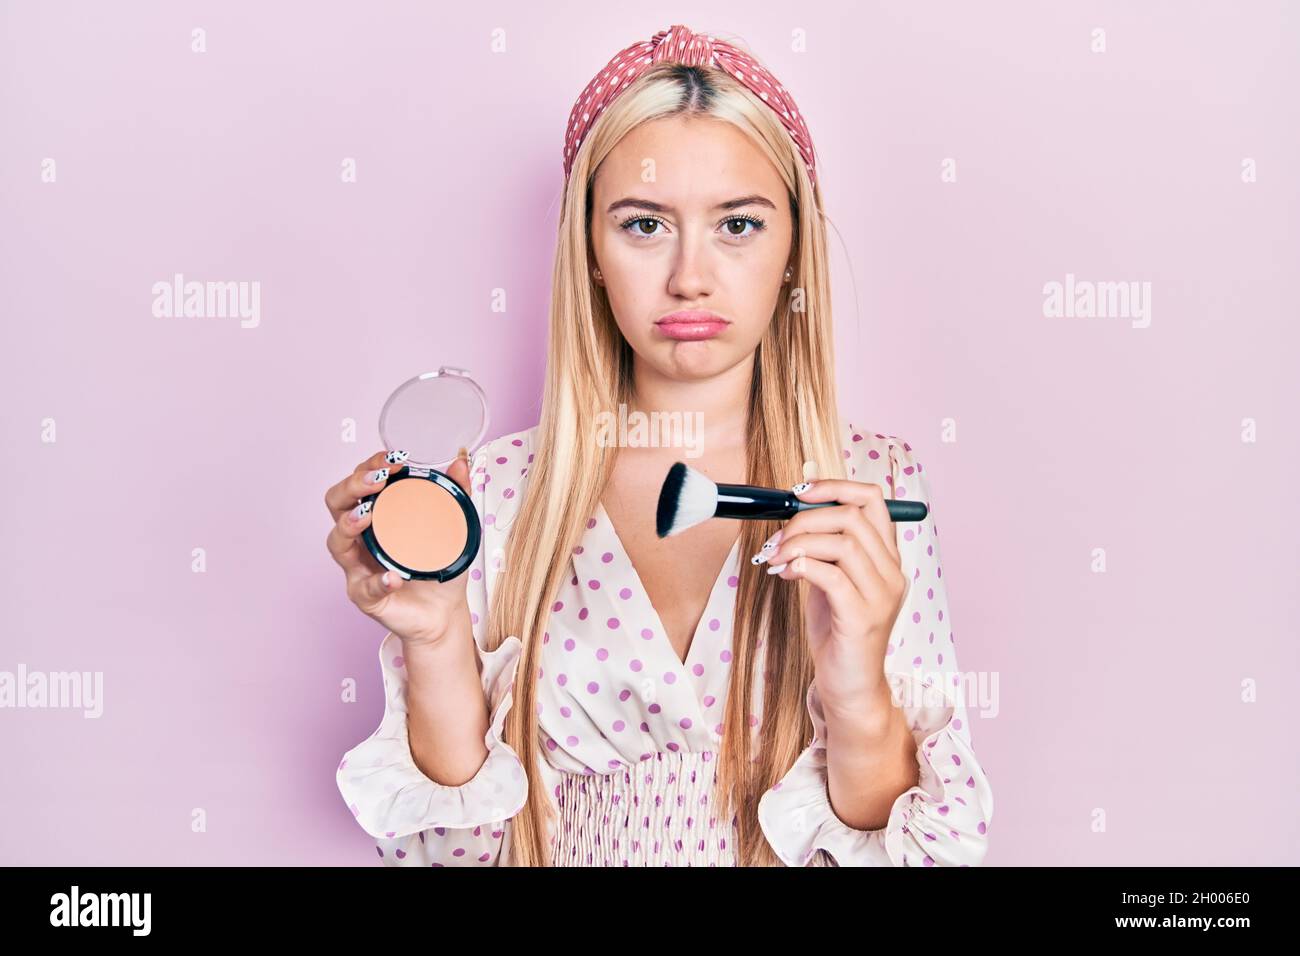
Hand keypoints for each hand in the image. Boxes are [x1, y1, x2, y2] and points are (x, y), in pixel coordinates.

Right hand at [324, 448, 474, 646]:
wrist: (444, 610)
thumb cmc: (438, 565)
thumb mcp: (452, 527)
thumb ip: (454, 494)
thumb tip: (460, 463)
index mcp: (375, 517)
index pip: (358, 483)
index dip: (368, 467)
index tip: (393, 460)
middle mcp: (360, 539)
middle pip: (336, 504)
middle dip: (351, 486)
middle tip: (377, 480)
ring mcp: (358, 568)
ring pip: (337, 543)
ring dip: (349, 524)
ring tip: (367, 515)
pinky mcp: (366, 597)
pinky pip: (365, 588)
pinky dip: (379, 581)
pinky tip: (393, 576)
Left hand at [750, 476, 908, 710]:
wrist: (850, 686)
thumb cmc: (838, 632)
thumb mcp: (831, 581)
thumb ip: (823, 549)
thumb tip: (795, 514)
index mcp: (888, 558)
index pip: (873, 499)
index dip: (835, 486)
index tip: (799, 493)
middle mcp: (892, 572)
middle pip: (852, 517)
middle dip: (805, 519)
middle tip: (776, 538)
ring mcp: (881, 595)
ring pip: (842, 543)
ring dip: (798, 543)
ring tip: (775, 559)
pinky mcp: (863, 618)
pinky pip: (831, 575)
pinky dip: (802, 566)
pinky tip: (785, 573)